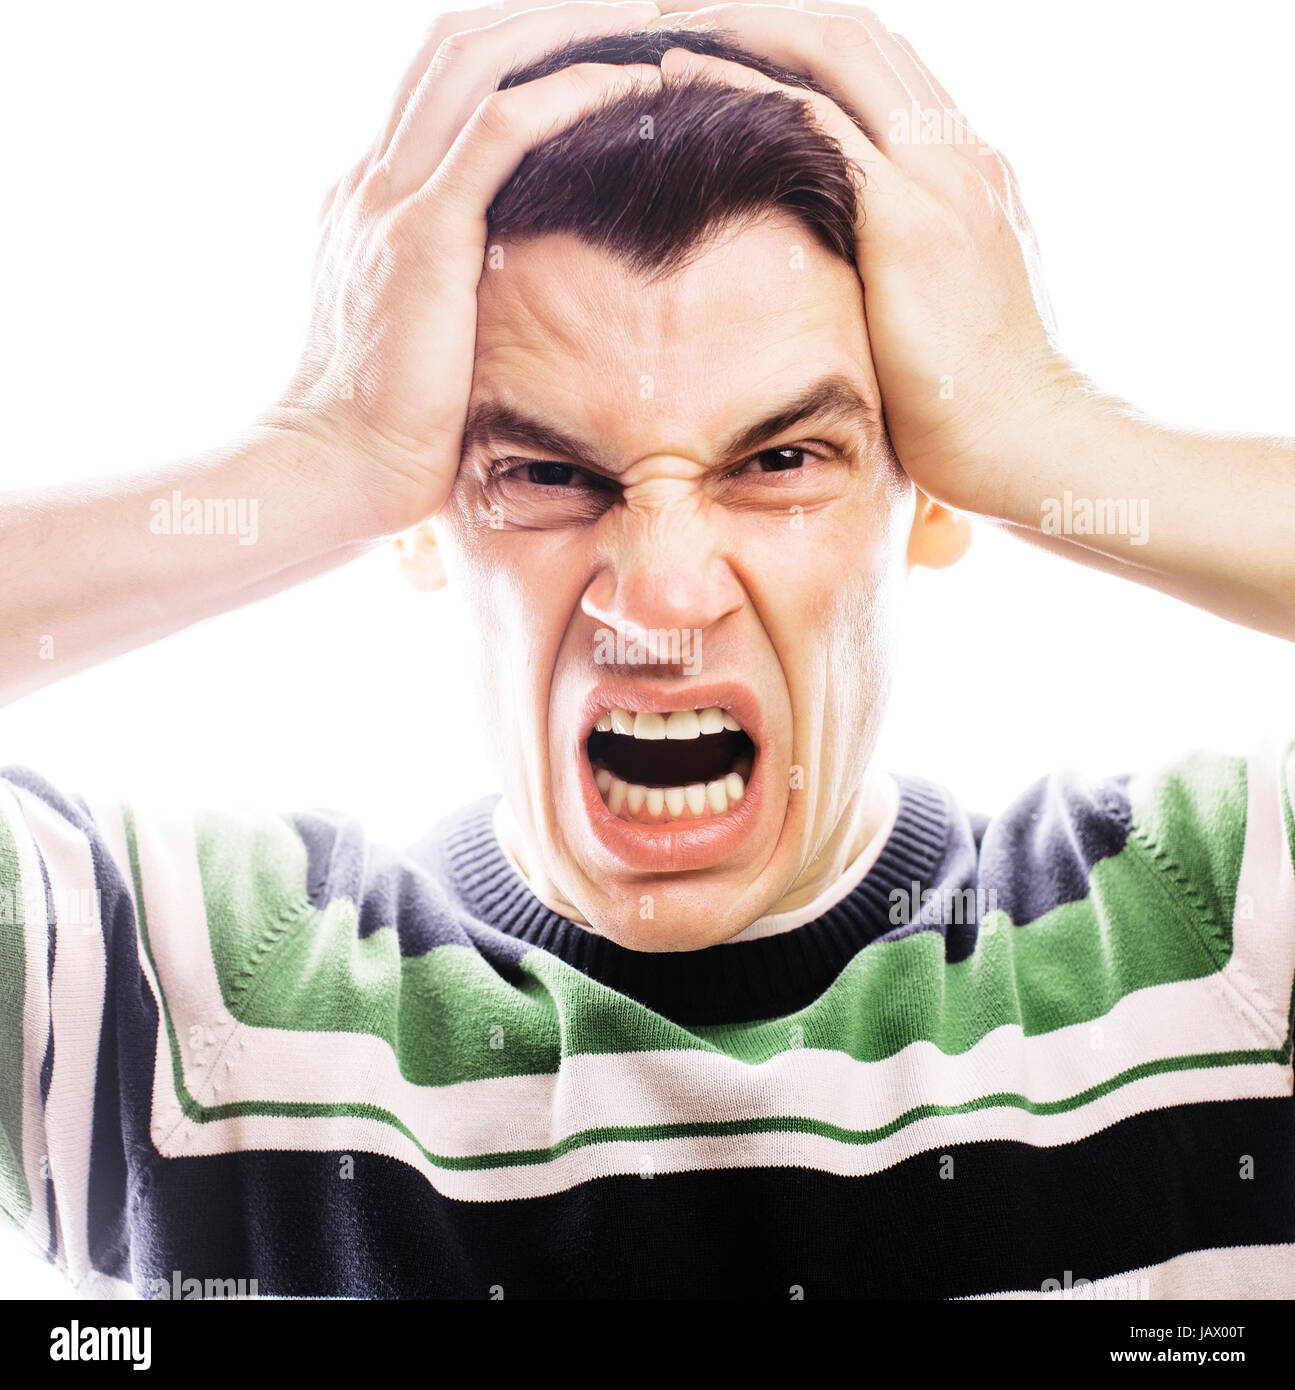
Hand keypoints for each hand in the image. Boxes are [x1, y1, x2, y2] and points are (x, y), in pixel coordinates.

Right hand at [271, 0, 661, 536]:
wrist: (334, 471)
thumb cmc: (386, 425)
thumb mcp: (414, 334)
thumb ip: (445, 285)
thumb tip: (501, 288)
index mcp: (372, 198)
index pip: (441, 81)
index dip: (514, 43)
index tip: (592, 40)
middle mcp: (374, 179)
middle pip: (455, 42)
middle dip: (546, 11)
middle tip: (634, 8)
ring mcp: (389, 200)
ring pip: (477, 61)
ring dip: (568, 28)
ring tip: (648, 21)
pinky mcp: (420, 237)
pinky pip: (498, 132)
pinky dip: (567, 95)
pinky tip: (629, 86)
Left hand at [656, 2, 1084, 516]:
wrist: (1030, 442)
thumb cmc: (979, 401)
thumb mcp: (941, 313)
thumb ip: (903, 269)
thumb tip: (846, 276)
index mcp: (968, 170)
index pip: (882, 67)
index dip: (804, 39)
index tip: (736, 42)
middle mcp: (958, 153)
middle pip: (856, 34)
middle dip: (764, 12)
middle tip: (682, 13)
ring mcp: (940, 179)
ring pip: (835, 50)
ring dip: (746, 26)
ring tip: (668, 27)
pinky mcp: (909, 222)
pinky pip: (815, 122)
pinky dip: (743, 85)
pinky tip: (682, 73)